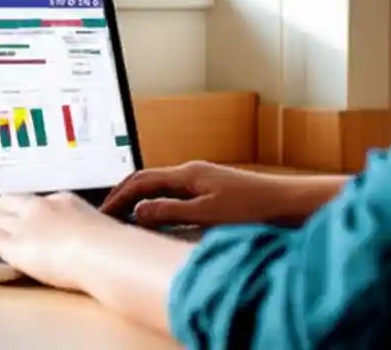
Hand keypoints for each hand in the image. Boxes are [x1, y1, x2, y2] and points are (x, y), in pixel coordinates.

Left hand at [0, 192, 122, 290]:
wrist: (103, 252)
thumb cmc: (111, 249)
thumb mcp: (102, 233)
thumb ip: (91, 234)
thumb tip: (99, 244)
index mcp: (64, 201)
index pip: (37, 201)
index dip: (25, 211)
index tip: (23, 219)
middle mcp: (40, 206)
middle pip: (9, 202)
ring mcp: (25, 223)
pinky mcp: (13, 242)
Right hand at [100, 161, 345, 227]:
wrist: (287, 203)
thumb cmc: (252, 208)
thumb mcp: (207, 215)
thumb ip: (170, 212)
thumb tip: (138, 211)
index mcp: (187, 174)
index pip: (141, 181)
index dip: (119, 197)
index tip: (102, 212)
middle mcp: (192, 173)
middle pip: (147, 180)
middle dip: (124, 195)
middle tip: (105, 213)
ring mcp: (202, 180)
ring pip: (160, 187)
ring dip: (140, 200)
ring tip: (124, 217)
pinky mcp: (211, 191)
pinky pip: (174, 194)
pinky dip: (157, 204)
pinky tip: (157, 218)